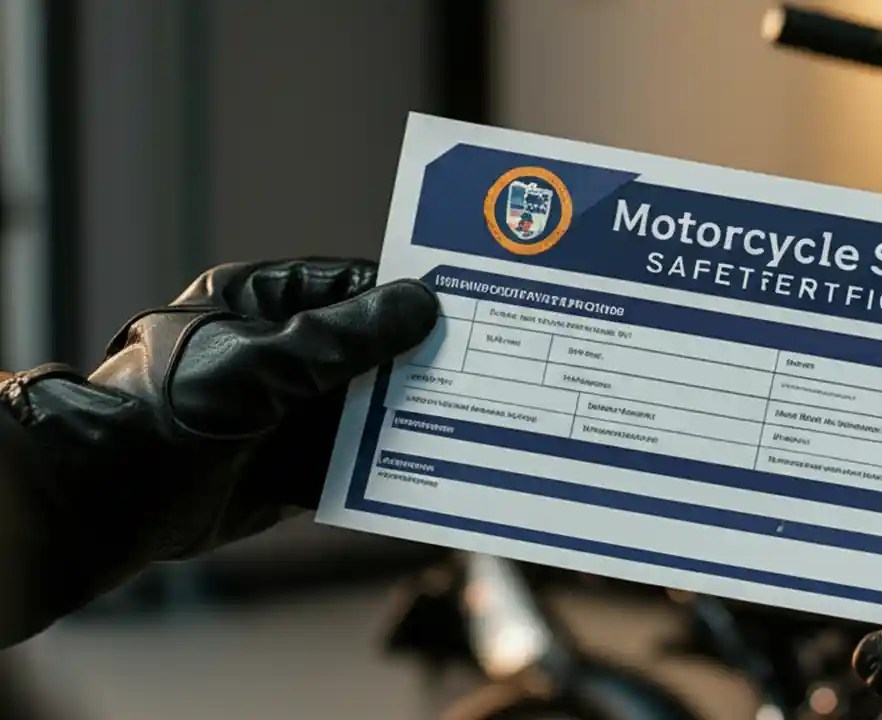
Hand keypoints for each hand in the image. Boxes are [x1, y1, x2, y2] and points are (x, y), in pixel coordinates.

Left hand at [0, 258, 437, 645]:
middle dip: (414, 360)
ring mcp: (286, 413)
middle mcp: (279, 355)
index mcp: (261, 305)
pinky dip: (386, 467)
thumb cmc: (172, 407)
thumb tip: (422, 305)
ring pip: (364, 408)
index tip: (460, 303)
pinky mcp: (291, 467)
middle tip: (478, 364)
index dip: (401, 295)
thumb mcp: (265, 361)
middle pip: (364, 350)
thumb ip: (346, 337)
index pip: (348, 288)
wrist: (109, 500)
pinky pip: (352, 462)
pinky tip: (432, 465)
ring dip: (406, 415)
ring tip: (470, 415)